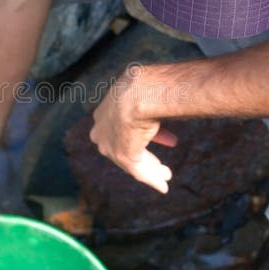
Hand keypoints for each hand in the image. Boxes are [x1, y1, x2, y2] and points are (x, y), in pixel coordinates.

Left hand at [89, 67, 176, 192]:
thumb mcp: (145, 91)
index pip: (120, 127)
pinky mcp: (123, 155)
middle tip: (159, 163)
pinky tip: (163, 184)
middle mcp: (102, 130)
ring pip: (133, 161)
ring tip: (166, 175)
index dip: (140, 134)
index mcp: (105, 110)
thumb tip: (167, 90)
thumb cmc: (146, 85)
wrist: (141, 92)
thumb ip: (151, 97)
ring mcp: (110, 144)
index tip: (156, 138)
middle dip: (144, 155)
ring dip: (151, 169)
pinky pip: (140, 170)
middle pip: (125, 147)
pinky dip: (153, 178)